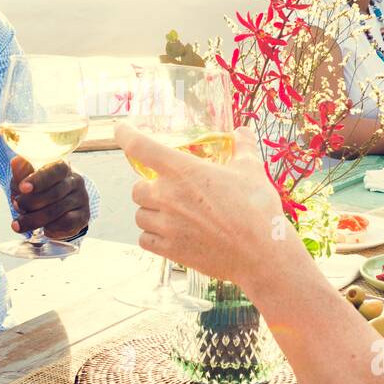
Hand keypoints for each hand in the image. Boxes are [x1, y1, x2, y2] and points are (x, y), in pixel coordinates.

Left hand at [9, 157, 89, 239]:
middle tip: (17, 207)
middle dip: (31, 203)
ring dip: (35, 219)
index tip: (22, 188)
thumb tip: (16, 161)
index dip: (38, 179)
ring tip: (19, 224)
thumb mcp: (26, 180)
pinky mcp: (83, 215)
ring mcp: (82, 198)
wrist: (54, 208)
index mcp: (62, 166)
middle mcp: (75, 180)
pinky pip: (66, 223)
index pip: (54, 170)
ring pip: (58, 210)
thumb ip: (22, 173)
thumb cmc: (38, 189)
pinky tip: (43, 228)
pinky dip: (51, 227)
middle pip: (55, 193)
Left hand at [116, 124, 289, 289]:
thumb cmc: (258, 209)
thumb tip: (243, 132)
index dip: (125, 135)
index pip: (140, 146)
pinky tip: (169, 234)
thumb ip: (243, 147)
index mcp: (183, 170)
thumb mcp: (251, 170)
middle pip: (136, 188)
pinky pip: (145, 239)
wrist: (262, 254)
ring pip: (140, 215)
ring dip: (150, 213)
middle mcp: (167, 196)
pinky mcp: (170, 250)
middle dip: (149, 187)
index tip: (120, 129)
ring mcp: (166, 225)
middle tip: (168, 190)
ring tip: (172, 215)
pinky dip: (152, 236)